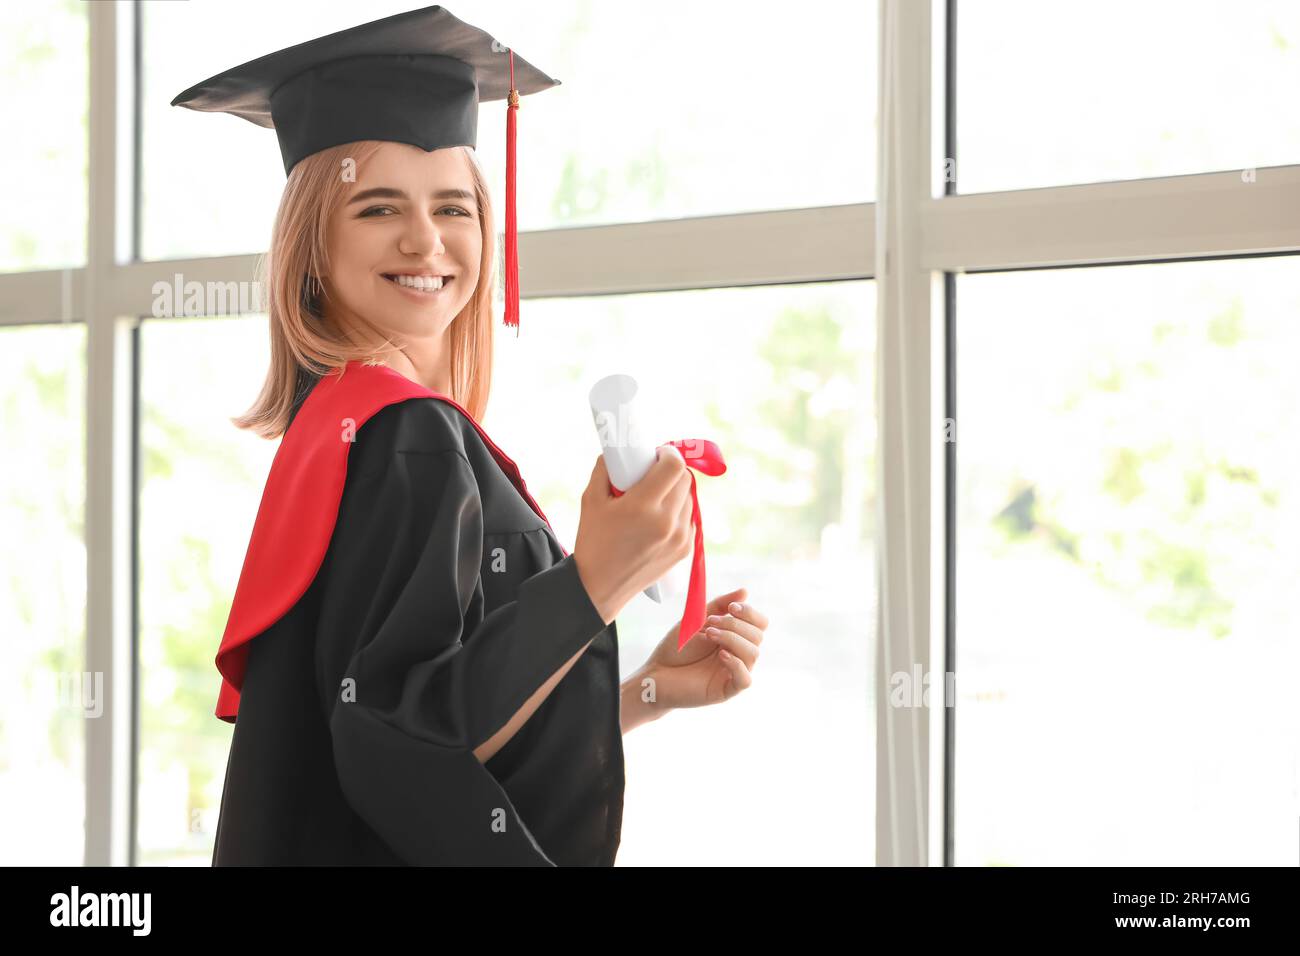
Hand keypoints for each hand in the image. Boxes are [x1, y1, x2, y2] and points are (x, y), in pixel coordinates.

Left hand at [638, 587, 769, 711]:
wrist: (657, 673)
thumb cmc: (677, 647)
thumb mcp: (697, 619)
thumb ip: (720, 605)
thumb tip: (745, 591)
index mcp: (735, 636)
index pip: (760, 624)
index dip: (751, 613)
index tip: (732, 607)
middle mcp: (738, 654)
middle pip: (757, 636)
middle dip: (735, 625)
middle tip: (710, 624)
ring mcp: (734, 672)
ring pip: (753, 654)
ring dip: (732, 639)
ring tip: (709, 635)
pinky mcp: (726, 690)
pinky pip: (745, 679)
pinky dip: (736, 664)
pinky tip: (721, 655)